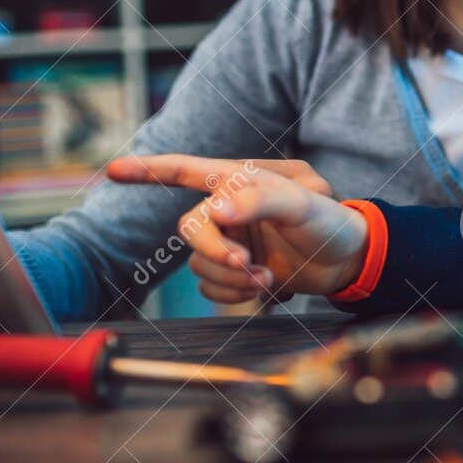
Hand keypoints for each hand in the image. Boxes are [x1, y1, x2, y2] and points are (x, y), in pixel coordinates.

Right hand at [105, 155, 368, 305]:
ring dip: (231, 277)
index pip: (187, 170)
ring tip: (268, 277)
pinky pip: (212, 287)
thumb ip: (259, 200)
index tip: (113, 170)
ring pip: (200, 264)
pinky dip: (234, 292)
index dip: (149, 170)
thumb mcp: (304, 204)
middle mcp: (230, 209)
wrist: (350, 262)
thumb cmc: (332, 222)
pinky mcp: (236, 270)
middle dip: (214, 251)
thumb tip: (214, 209)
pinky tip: (267, 287)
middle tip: (248, 265)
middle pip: (190, 229)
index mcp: (240, 180)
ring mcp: (231, 240)